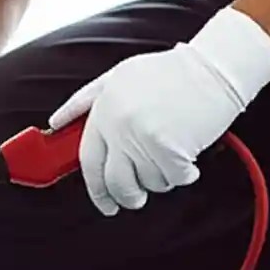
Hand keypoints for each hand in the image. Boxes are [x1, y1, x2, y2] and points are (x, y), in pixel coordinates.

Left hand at [49, 7, 269, 215]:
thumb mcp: (115, 77)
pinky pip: (174, 179)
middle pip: (115, 181)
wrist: (211, 69)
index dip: (95, 187)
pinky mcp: (171, 149)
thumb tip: (58, 122)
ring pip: (148, 183)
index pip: (88, 159)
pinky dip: (184, 174)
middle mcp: (119, 126)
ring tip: (169, 154)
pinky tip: (186, 155)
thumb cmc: (168, 72)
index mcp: (103, 109)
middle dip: (126, 197)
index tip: (103, 200)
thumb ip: (84, 101)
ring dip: (160, 178)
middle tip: (135, 198)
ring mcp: (144, 138)